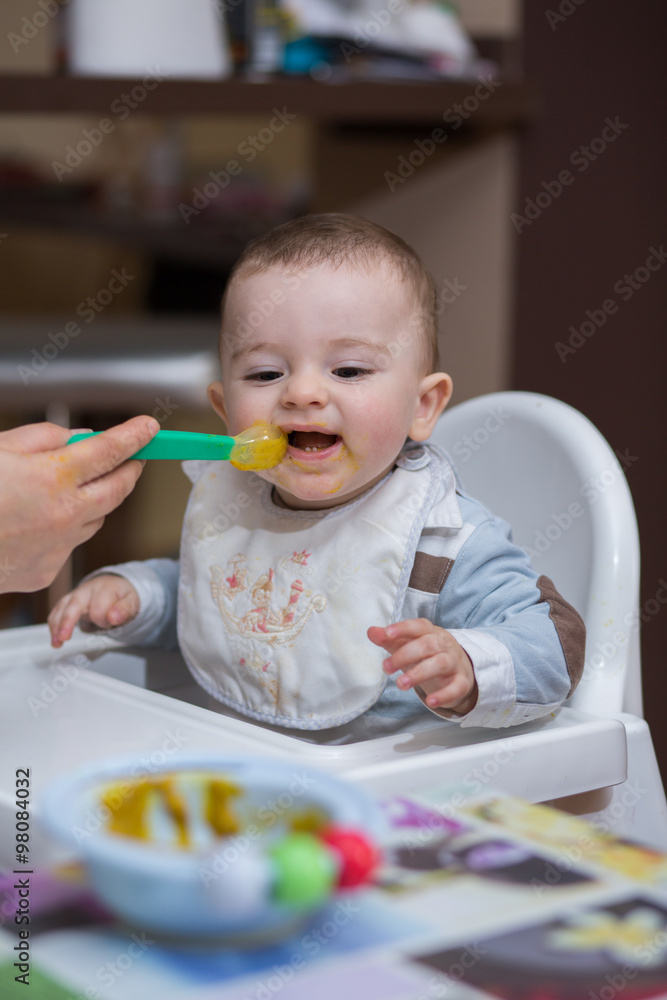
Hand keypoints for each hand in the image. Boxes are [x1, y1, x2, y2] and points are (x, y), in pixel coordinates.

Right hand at [0, 416, 157, 593]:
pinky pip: (70, 543)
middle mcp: (65, 513)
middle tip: (135, 456)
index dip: (134, 436)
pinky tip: (40, 520)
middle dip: (132, 468)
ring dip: (97, 499)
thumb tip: (76, 439)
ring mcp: (59, 546)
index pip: (111, 450)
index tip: (148, 429)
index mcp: (54, 476)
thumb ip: (44, 438)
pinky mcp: (47, 571)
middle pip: (119, 488)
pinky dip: (66, 528)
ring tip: (78, 487)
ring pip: (98, 518)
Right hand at [48, 574, 139, 648]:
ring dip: (56, 626)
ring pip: (61, 608)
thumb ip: (124, 609)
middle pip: (74, 604)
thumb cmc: (121, 595)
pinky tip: (55, 640)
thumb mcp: (131, 601)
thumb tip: (113, 617)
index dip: (104, 619)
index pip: (99, 607)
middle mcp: (86, 590)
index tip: (111, 623)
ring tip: (57, 643)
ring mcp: (74, 596)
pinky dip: (54, 627)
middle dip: (67, 621)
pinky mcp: (67, 603)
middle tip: (64, 637)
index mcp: (103, 588)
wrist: (114, 585)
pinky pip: (56, 613)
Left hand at [368, 618, 477, 713]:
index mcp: (431, 632)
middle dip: (405, 655)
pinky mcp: (462, 682)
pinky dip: (444, 695)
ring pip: (440, 663)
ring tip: (401, 684)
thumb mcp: (409, 646)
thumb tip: (371, 631)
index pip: (419, 626)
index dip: (403, 628)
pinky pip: (456, 687)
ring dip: (419, 673)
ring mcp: (455, 663)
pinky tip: (431, 702)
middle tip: (386, 668)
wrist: (460, 669)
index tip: (387, 633)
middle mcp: (444, 645)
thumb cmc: (429, 655)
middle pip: (427, 645)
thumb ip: (390, 640)